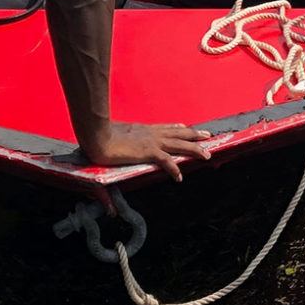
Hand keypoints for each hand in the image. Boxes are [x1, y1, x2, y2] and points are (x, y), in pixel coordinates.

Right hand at [82, 122, 210, 179]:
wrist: (96, 136)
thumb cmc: (101, 136)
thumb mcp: (115, 138)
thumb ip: (120, 142)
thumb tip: (118, 144)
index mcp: (143, 129)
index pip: (165, 128)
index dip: (178, 128)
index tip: (186, 127)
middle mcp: (151, 133)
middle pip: (178, 133)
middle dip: (194, 135)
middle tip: (208, 135)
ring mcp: (151, 141)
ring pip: (179, 144)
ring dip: (194, 149)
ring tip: (207, 154)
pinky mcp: (147, 151)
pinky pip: (166, 160)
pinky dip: (174, 168)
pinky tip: (179, 177)